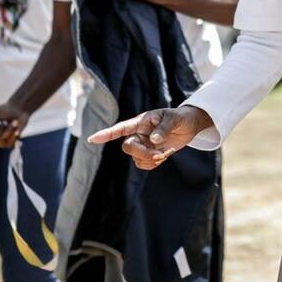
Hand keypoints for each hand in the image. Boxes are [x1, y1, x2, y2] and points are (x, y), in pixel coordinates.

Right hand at [87, 105, 211, 169]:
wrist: (189, 125)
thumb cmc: (180, 117)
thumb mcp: (174, 119)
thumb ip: (164, 128)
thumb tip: (153, 140)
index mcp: (141, 122)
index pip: (120, 128)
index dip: (106, 134)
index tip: (92, 139)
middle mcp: (139, 134)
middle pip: (128, 147)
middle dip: (142, 154)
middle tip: (159, 154)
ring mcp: (144, 145)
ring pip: (136, 159)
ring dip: (151, 159)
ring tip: (166, 152)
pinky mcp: (150, 154)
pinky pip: (144, 164)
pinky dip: (154, 163)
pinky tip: (165, 155)